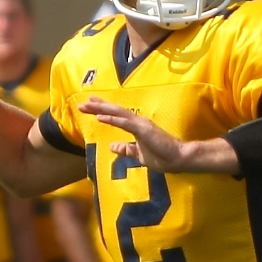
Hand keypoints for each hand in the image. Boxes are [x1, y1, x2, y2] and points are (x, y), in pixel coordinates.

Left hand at [78, 98, 237, 173]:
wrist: (179, 158)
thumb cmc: (162, 156)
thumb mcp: (139, 154)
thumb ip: (126, 149)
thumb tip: (112, 147)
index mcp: (136, 126)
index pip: (117, 115)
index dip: (103, 110)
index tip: (90, 105)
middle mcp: (137, 121)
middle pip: (114, 111)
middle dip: (97, 106)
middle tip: (82, 102)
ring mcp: (140, 124)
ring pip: (117, 113)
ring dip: (101, 109)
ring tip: (87, 104)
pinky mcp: (143, 130)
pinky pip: (124, 123)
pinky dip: (111, 119)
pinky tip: (100, 116)